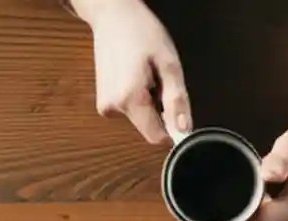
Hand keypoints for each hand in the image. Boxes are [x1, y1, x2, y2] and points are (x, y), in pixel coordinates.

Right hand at [71, 0, 190, 144]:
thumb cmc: (141, 32)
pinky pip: (129, 110)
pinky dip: (137, 98)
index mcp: (129, 100)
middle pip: (148, 127)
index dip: (172, 129)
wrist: (111, 15)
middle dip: (160, 110)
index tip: (176, 107)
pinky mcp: (103, 102)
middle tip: (158, 80)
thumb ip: (177, 99)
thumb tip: (184, 130)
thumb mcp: (169, 63)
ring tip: (145, 74)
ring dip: (149, 102)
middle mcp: (113, 109)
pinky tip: (135, 76)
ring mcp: (105, 106)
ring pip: (140, 118)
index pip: (156, 137)